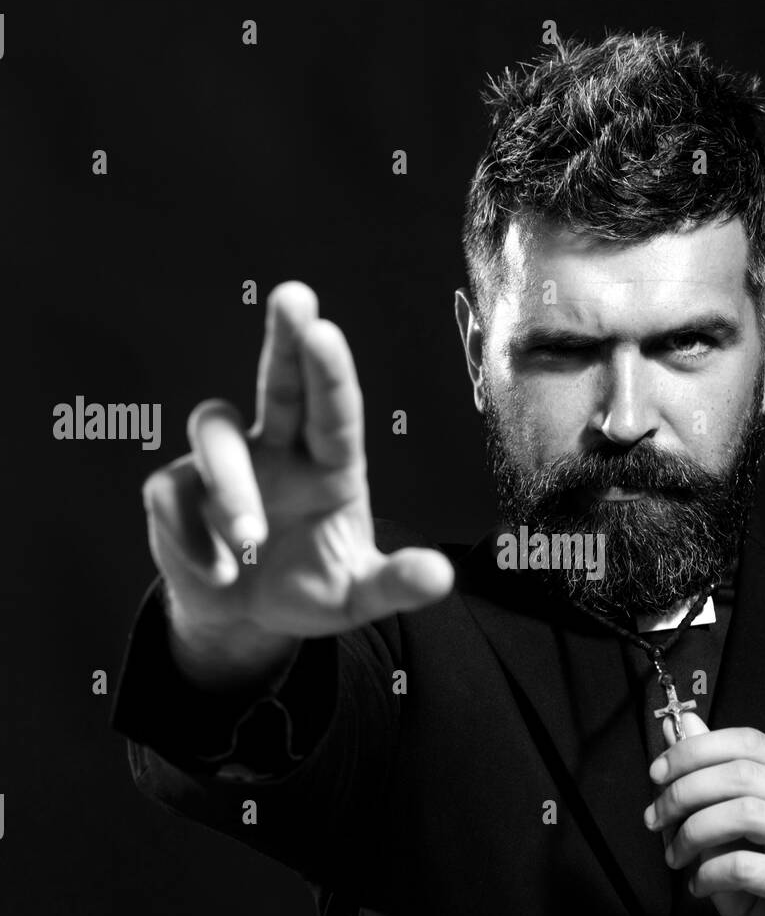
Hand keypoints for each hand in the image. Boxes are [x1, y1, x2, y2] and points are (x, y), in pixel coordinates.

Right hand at [141, 281, 453, 682]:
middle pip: (280, 381)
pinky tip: (219, 573)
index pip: (335, 411)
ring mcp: (224, 464)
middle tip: (295, 296)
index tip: (325, 332)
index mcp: (330, 464)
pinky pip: (173, 496)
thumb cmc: (308, 589)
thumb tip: (440, 576)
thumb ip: (395, 584)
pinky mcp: (175, 490)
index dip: (330, 373)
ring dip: (231, 484)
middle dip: (285, 338)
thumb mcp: (358, 596)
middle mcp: (278, 449)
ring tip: (251, 542)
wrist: (243, 619)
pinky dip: (193, 538)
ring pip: (217, 432)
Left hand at [644, 713, 764, 915]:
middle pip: (743, 773)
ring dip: (694, 832)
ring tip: (675, 855)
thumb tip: (679, 723)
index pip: (749, 743)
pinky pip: (746, 865)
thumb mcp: (720, 828)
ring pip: (746, 812)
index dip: (697, 750)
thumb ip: (704, 775)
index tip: (657, 772)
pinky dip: (709, 873)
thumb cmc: (752, 890)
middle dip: (685, 791)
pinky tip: (699, 885)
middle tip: (654, 818)